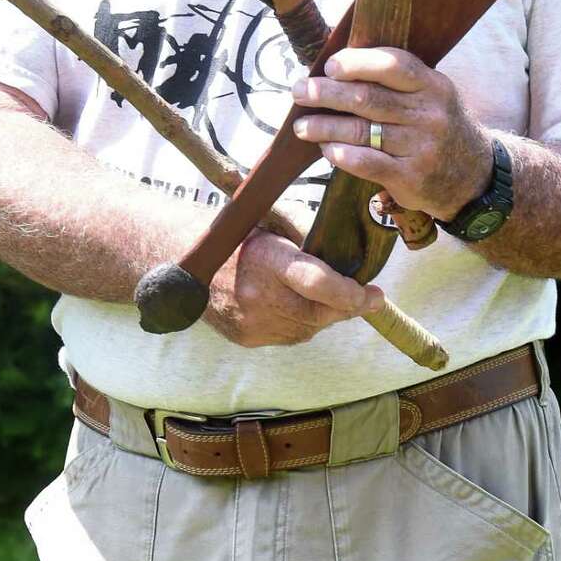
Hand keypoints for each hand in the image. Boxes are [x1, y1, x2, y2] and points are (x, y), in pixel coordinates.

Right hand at [204, 226, 382, 348]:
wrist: (185, 262)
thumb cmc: (236, 234)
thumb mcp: (272, 222)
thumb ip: (309, 238)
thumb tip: (349, 254)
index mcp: (267, 259)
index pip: (319, 283)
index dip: (353, 294)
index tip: (375, 294)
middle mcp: (260, 296)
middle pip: (322, 312)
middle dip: (348, 306)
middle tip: (367, 296)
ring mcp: (253, 323)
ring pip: (310, 329)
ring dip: (325, 315)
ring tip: (323, 295)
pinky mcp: (248, 339)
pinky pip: (291, 336)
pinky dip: (301, 323)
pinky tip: (295, 306)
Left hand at [292, 47, 491, 219]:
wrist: (474, 176)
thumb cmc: (438, 127)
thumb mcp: (432, 96)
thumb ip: (396, 83)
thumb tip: (337, 69)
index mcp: (433, 85)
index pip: (394, 66)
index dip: (358, 63)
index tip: (329, 67)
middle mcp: (429, 114)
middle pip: (369, 98)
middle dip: (327, 93)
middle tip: (299, 91)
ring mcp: (421, 147)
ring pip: (363, 132)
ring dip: (324, 127)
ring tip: (301, 126)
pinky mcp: (411, 177)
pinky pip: (369, 163)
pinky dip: (343, 155)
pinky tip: (326, 149)